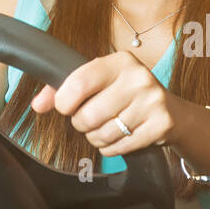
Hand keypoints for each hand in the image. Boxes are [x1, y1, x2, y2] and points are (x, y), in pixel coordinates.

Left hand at [30, 50, 177, 158]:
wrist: (171, 112)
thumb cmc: (125, 95)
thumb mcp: (99, 82)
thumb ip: (63, 89)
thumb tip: (37, 105)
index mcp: (121, 61)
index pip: (79, 83)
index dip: (64, 102)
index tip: (66, 106)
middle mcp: (139, 78)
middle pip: (88, 115)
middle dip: (82, 124)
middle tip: (90, 119)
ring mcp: (152, 102)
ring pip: (102, 134)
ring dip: (96, 137)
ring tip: (107, 127)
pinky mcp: (160, 125)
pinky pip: (119, 147)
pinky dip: (112, 148)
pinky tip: (120, 136)